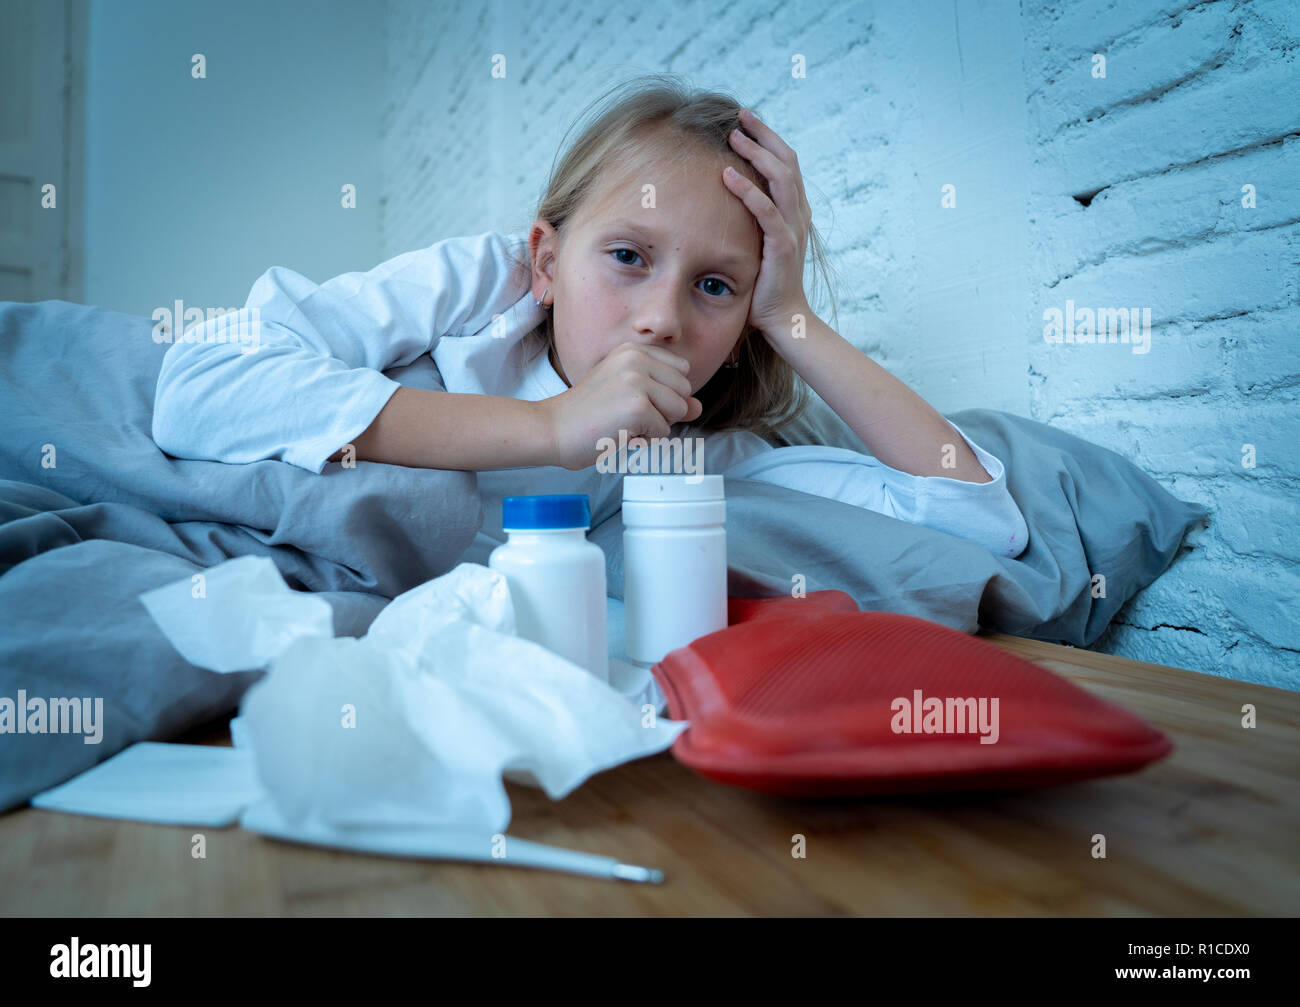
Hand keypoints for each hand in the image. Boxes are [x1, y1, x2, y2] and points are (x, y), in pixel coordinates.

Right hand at [538, 342, 702, 469]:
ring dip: (655, 426)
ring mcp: (638, 381)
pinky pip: (663, 431)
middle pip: (684, 391)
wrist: (552, 428)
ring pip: (677, 411)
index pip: (682, 371)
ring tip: (622, 422)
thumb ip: (667, 397)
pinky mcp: (638, 407)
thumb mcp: (628, 396)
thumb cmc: (586, 415)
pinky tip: (618, 432)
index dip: (664, 393)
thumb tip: (697, 406)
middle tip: (625, 414)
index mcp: (633, 350)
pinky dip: (643, 440)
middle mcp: (637, 358)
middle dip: (663, 410)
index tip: (632, 400)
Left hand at [722, 108, 812, 341]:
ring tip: (733, 136)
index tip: (745, 120)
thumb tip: (721, 200)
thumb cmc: (765, 283)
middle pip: (788, 160)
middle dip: (764, 134)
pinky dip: (748, 191)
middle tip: (740, 115)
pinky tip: (728, 175)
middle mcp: (798, 214)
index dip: (769, 139)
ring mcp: (793, 229)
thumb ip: (751, 221)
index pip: (786, 163)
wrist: (783, 318)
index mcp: (794, 210)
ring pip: (781, 178)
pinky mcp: (783, 246)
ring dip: (757, 153)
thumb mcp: (758, 244)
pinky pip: (767, 212)